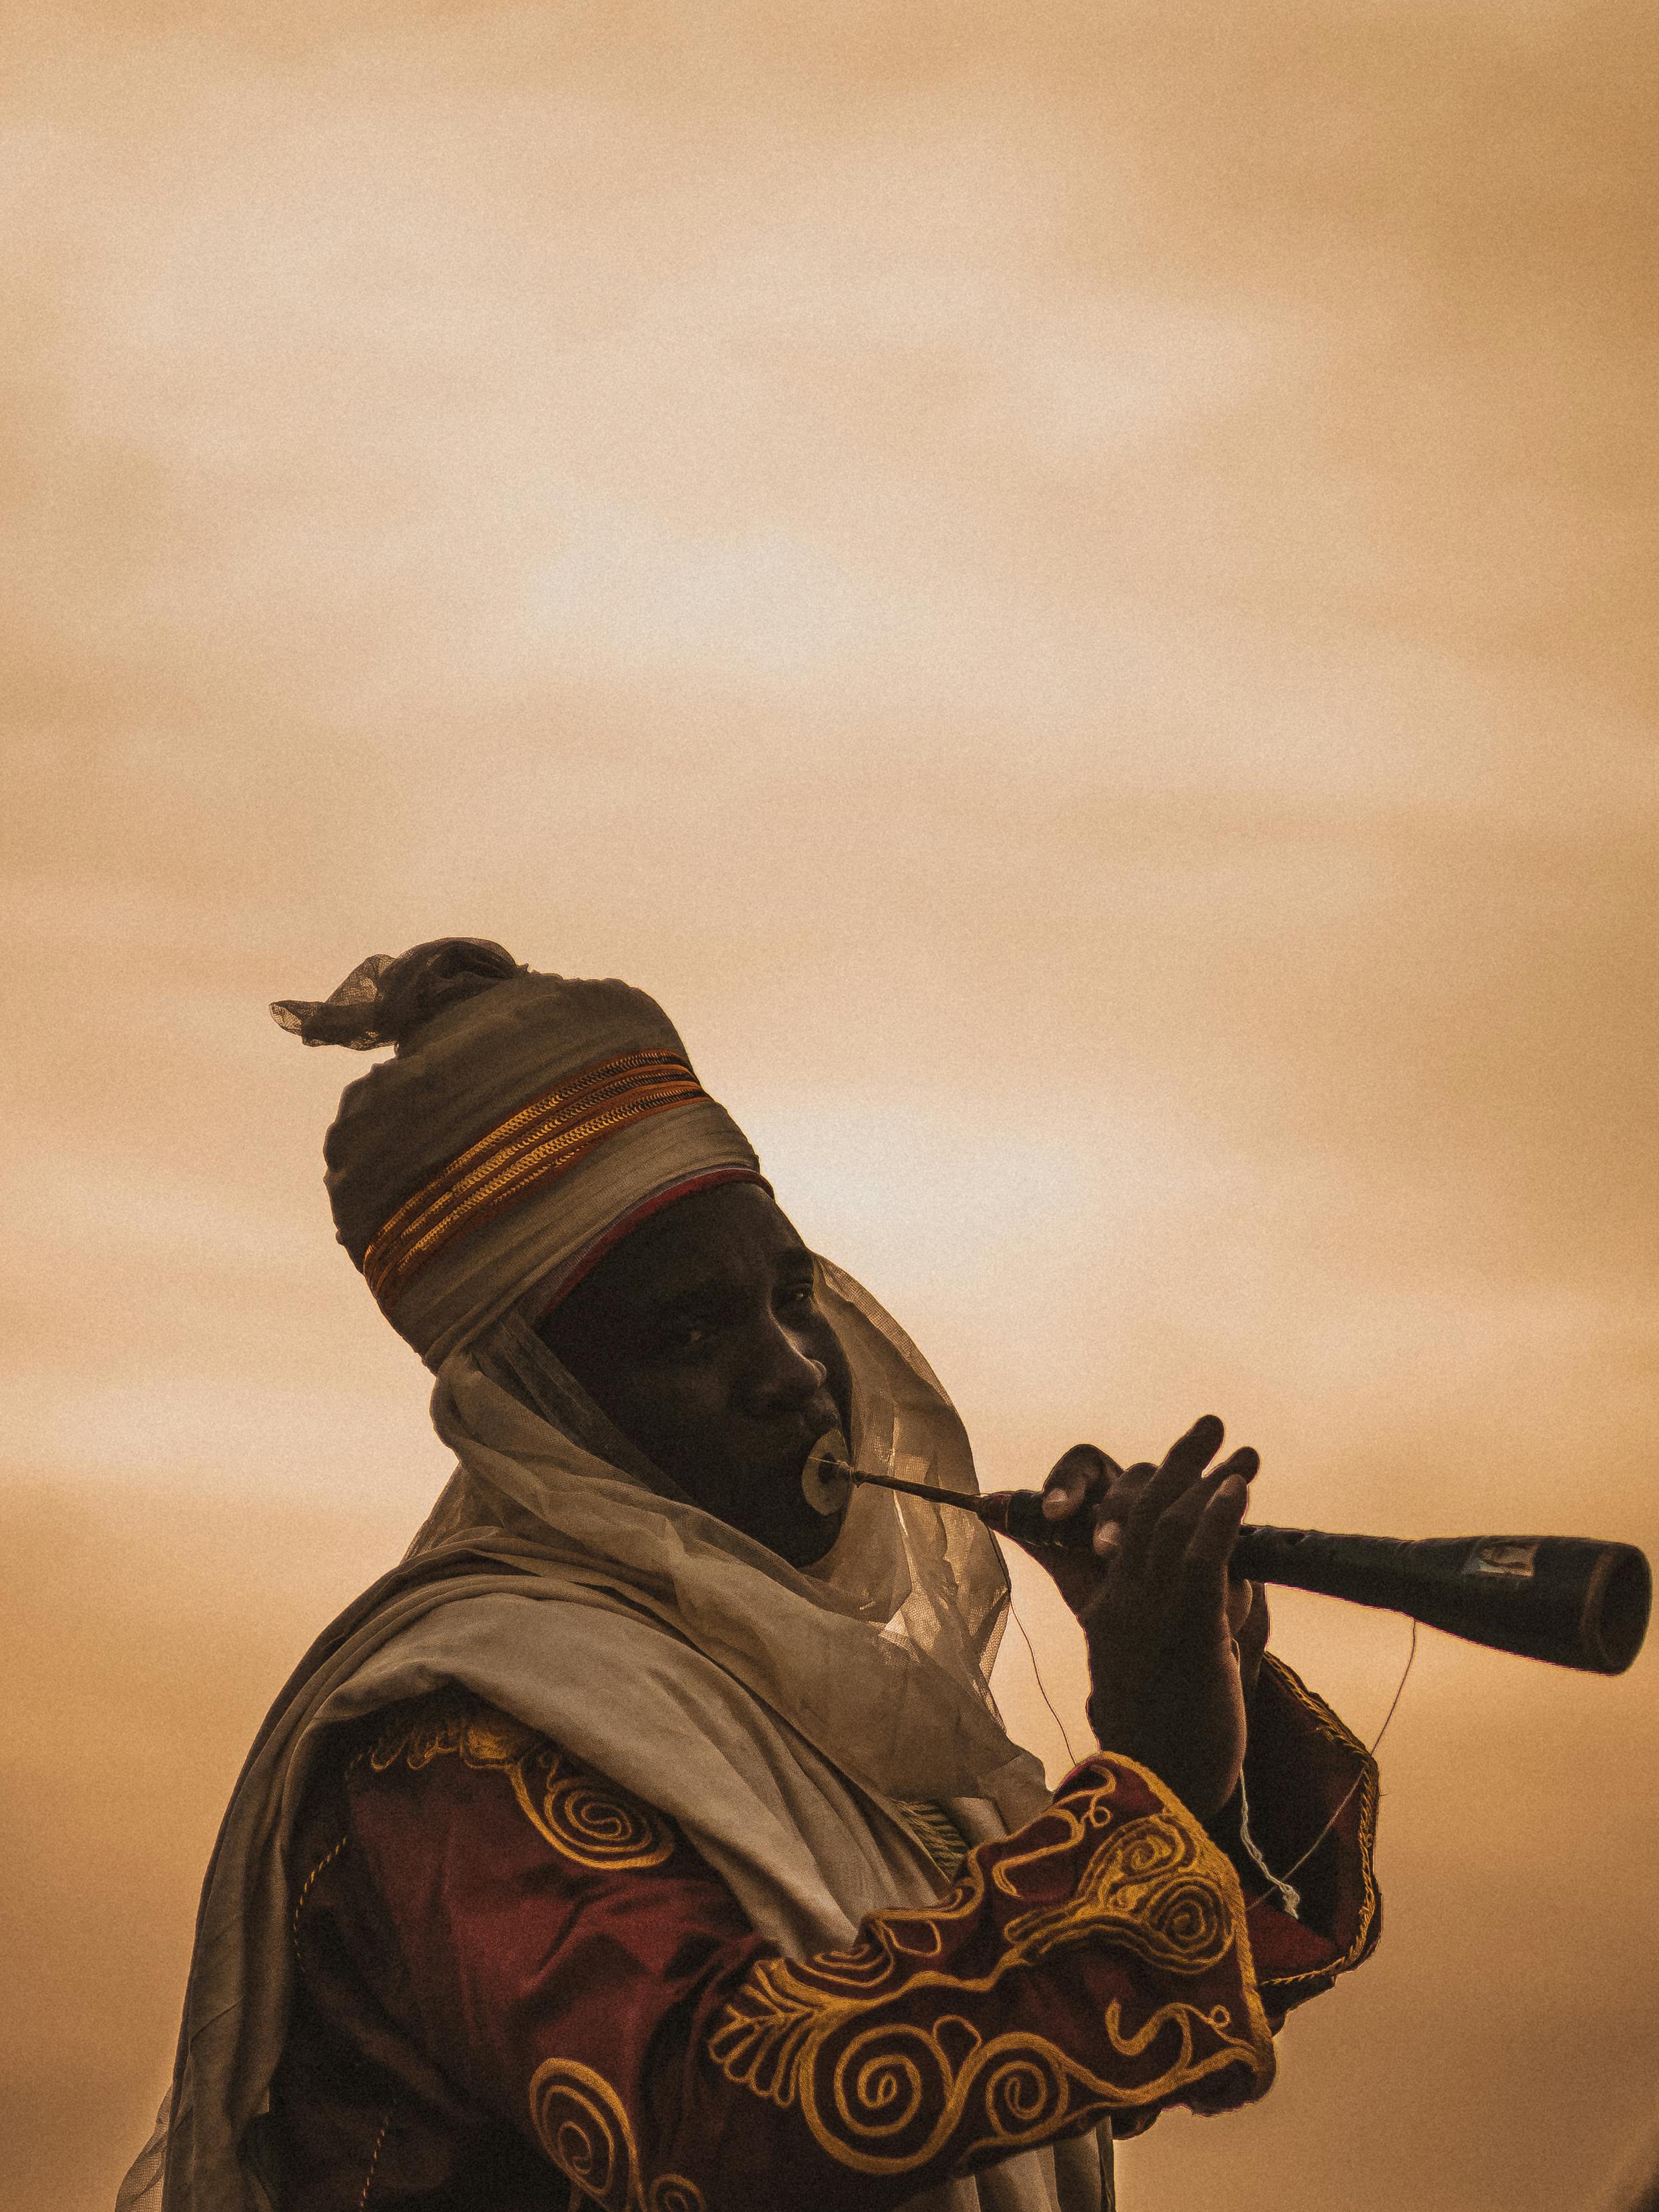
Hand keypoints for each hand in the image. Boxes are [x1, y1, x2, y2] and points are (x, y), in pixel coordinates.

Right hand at [1009, 1416, 1266, 1818]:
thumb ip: (1201, 1613)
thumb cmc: (1169, 1739)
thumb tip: (1243, 1571)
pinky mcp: (1186, 1634)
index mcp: (1107, 1610)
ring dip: (1206, 1477)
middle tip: (1212, 1425)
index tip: (1179, 1462)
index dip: (1136, 1487)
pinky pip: (1198, 1561)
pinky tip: (1238, 1488)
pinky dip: (1218, 1518)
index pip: (1110, 1528)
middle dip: (1178, 1462)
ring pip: (1168, 1525)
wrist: (1159, 1796)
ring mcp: (1148, 1616)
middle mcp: (1120, 1603)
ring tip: (1238, 1447)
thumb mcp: (1169, 1667)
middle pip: (1139, 1510)